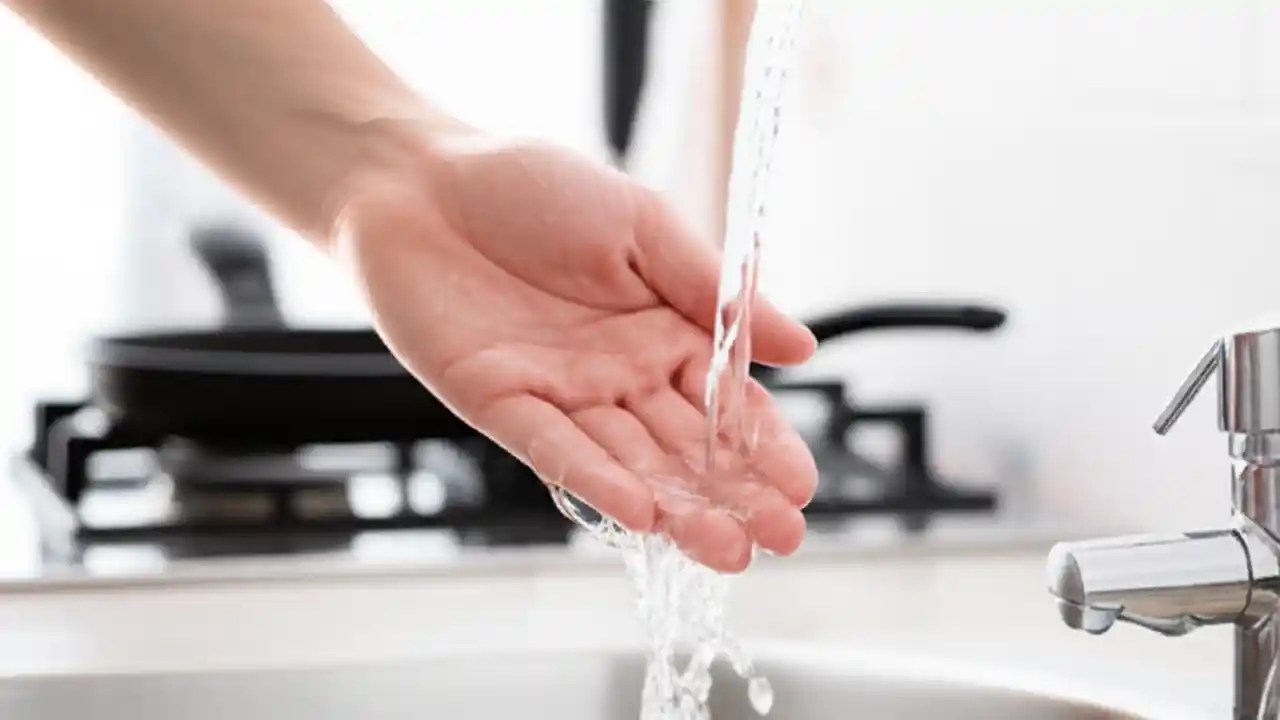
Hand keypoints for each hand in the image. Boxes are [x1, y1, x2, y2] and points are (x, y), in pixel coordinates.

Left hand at [334, 128, 817, 571]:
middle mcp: (619, 374)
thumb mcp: (643, 225)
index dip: (765, 445)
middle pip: (686, 448)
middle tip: (781, 537)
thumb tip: (802, 348)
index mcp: (662, 330)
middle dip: (735, 495)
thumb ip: (714, 290)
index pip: (727, 402)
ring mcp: (563, 395)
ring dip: (678, 508)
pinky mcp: (502, 404)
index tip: (803, 485)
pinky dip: (598, 481)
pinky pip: (556, 450)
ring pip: (629, 462)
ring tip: (728, 548)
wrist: (421, 178)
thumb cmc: (533, 186)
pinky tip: (643, 512)